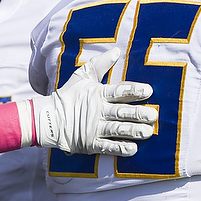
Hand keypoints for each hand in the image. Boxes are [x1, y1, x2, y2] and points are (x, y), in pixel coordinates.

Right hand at [36, 48, 157, 155]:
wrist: (48, 119)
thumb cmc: (68, 96)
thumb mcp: (82, 76)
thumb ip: (100, 64)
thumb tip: (116, 50)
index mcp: (98, 93)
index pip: (118, 91)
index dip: (133, 90)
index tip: (148, 91)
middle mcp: (97, 111)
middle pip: (121, 112)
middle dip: (138, 114)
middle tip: (153, 115)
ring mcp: (94, 128)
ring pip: (117, 129)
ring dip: (133, 131)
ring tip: (147, 132)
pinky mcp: (89, 143)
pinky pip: (106, 146)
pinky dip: (119, 148)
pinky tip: (133, 149)